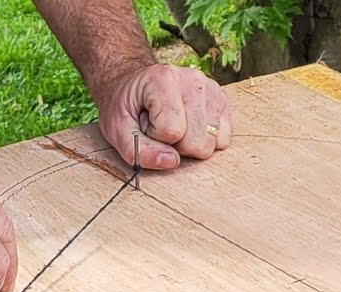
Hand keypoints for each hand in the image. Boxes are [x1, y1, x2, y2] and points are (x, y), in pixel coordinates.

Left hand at [96, 63, 231, 170]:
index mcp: (164, 79)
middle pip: (196, 141)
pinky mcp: (222, 101)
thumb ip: (138, 150)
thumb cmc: (126, 107)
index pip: (172, 131)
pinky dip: (204, 140)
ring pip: (211, 143)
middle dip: (175, 145)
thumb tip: (171, 162)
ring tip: (172, 125)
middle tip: (159, 128)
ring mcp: (212, 89)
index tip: (145, 124)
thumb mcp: (117, 129)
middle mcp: (193, 79)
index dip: (155, 138)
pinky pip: (223, 139)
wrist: (136, 87)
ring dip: (189, 143)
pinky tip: (189, 126)